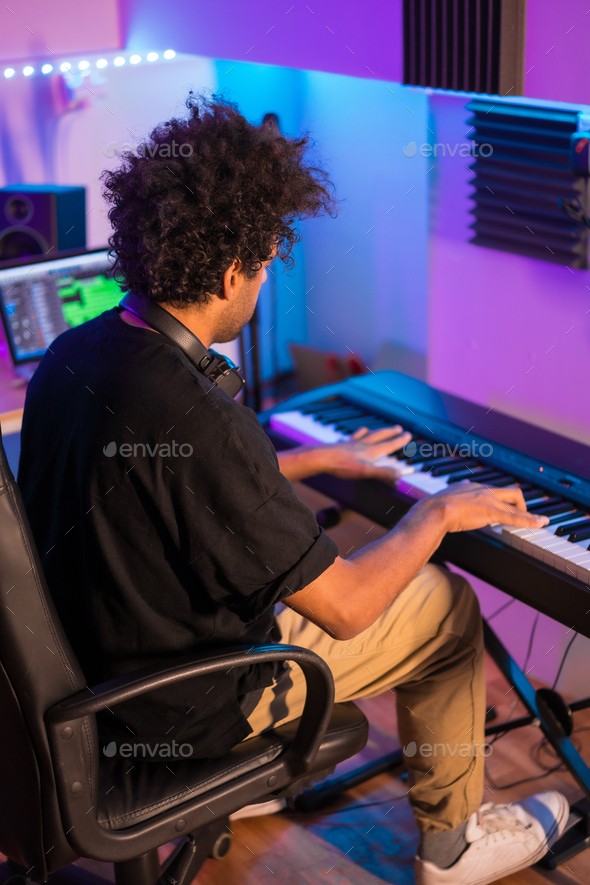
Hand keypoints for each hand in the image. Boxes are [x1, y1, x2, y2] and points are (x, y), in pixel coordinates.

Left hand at [319, 425, 412, 482]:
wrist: (322, 458)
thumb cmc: (343, 466)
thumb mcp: (365, 472)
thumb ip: (382, 473)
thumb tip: (399, 475)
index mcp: (371, 451)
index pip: (389, 445)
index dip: (400, 441)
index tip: (408, 435)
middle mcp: (363, 444)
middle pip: (380, 435)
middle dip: (390, 432)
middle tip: (399, 428)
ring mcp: (352, 443)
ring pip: (366, 434)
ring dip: (374, 431)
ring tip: (377, 429)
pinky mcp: (341, 445)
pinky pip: (352, 437)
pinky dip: (356, 434)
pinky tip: (355, 435)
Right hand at [425, 480, 549, 532]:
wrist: (434, 510)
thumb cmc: (435, 508)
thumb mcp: (445, 497)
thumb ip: (452, 495)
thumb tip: (450, 494)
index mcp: (474, 487)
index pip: (495, 492)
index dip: (503, 501)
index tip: (506, 507)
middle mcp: (485, 491)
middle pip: (512, 494)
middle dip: (521, 504)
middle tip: (524, 515)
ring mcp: (490, 501)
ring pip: (517, 507)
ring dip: (530, 515)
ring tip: (542, 521)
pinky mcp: (492, 513)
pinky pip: (516, 518)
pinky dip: (530, 521)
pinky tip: (540, 524)